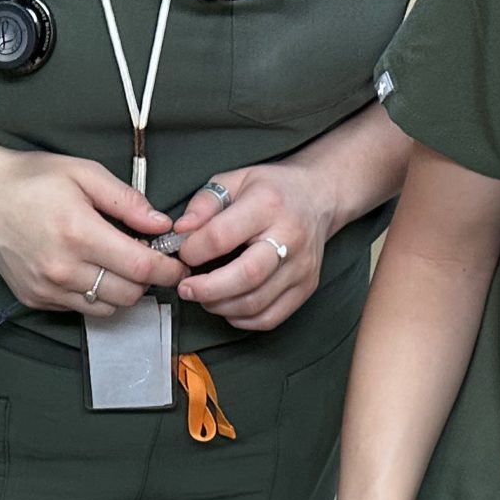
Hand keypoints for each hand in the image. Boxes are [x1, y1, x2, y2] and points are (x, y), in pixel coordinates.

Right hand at [0, 148, 186, 314]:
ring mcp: (48, 288)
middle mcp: (63, 268)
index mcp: (79, 232)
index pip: (140, 267)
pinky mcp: (36, 299)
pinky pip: (82, 309)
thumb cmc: (32, 179)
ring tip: (118, 264)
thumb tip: (162, 224)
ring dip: (122, 290)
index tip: (179, 264)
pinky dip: (95, 295)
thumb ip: (127, 201)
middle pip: (128, 294)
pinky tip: (89, 270)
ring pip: (107, 307)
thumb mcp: (84, 173)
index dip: (168, 269)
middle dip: (147, 280)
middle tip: (147, 259)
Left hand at [171, 164, 338, 331]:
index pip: (222, 236)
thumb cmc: (272, 190)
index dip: (194, 250)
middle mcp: (290, 237)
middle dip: (207, 289)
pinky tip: (228, 306)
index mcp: (268, 204)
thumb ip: (204, 203)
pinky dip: (242, 319)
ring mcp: (301, 267)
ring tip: (204, 296)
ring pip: (256, 303)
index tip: (183, 254)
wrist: (318, 198)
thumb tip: (181, 230)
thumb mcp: (235, 180)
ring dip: (221, 306)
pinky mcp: (306, 287)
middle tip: (186, 288)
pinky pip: (270, 318)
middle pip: (245, 276)